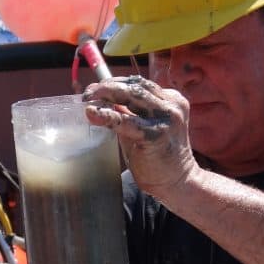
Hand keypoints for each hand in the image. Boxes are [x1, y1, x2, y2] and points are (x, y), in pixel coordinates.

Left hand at [83, 75, 198, 199]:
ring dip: (106, 94)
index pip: (138, 83)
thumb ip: (126, 113)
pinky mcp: (157, 134)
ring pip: (132, 95)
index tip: (94, 88)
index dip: (114, 82)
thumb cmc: (155, 155)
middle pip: (134, 85)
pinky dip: (107, 115)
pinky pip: (127, 121)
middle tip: (87, 94)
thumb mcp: (141, 127)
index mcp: (170, 100)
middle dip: (107, 86)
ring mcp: (167, 118)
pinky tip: (92, 113)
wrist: (176, 181)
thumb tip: (99, 99)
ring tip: (87, 100)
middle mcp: (172, 105)